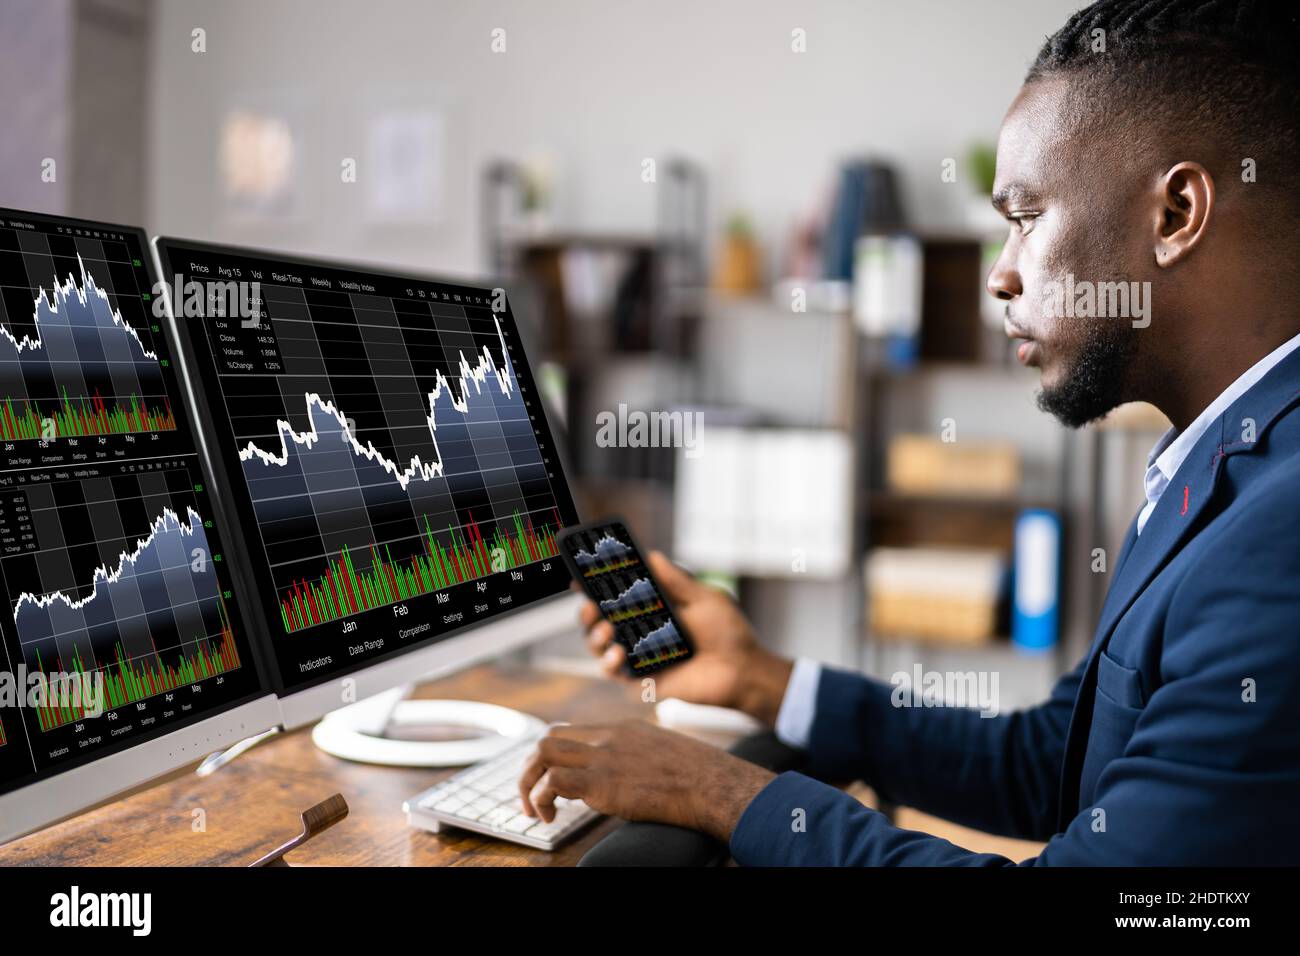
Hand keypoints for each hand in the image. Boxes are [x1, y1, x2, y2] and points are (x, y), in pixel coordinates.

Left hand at [518, 720, 775, 841]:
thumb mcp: (663, 752)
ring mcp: (603, 756)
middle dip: (531, 769)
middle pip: (548, 737)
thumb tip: (626, 777)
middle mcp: (608, 736)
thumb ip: (637, 757)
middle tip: (534, 798)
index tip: (551, 781)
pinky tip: (552, 818)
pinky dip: (542, 799)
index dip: (553, 757)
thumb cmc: (698, 776)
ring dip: (529, 783)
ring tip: (537, 811)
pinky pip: (553, 783)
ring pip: (542, 752)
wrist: (713, 784)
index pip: (570, 730)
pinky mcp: (603, 782)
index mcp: (622, 729)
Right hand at [575, 551, 793, 724]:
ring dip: (595, 635)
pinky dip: (609, 662)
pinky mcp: (642, 680)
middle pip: (598, 620)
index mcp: (652, 607)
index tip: (578, 578)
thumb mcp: (703, 598)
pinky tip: (618, 654)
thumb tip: (651, 555)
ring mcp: (639, 656)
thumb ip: (675, 580)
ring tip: (608, 629)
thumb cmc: (728, 632)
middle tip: (589, 606)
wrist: (743, 669)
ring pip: (599, 645)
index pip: (615, 595)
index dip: (593, 587)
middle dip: (587, 611)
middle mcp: (640, 630)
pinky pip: (614, 672)